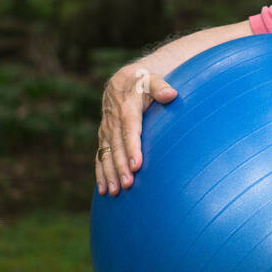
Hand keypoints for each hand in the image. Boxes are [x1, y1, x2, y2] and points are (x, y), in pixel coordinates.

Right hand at [96, 64, 177, 196]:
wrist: (121, 82)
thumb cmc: (141, 83)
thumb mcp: (150, 80)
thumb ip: (160, 87)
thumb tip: (171, 94)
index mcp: (126, 109)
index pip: (130, 131)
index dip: (133, 148)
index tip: (137, 165)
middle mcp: (113, 122)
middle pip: (117, 147)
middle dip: (121, 167)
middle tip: (128, 184)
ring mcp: (106, 132)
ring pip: (106, 155)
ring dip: (110, 174)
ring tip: (114, 191)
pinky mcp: (104, 139)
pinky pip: (100, 157)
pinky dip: (100, 174)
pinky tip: (103, 190)